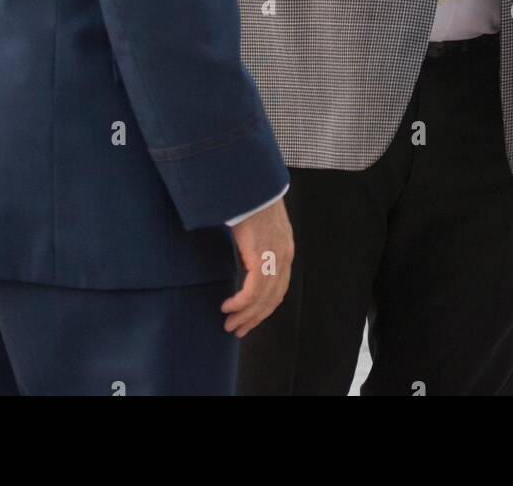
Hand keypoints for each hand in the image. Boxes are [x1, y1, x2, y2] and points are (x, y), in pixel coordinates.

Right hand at [221, 197, 293, 336]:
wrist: (250, 182)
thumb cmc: (249, 199)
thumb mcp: (257, 225)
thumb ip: (255, 242)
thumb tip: (243, 254)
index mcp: (285, 249)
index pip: (279, 288)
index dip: (264, 307)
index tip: (249, 318)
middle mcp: (284, 256)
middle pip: (272, 299)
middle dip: (255, 318)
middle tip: (238, 329)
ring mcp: (275, 258)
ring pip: (263, 300)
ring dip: (245, 316)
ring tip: (230, 324)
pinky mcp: (262, 257)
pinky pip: (253, 292)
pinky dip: (240, 304)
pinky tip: (228, 307)